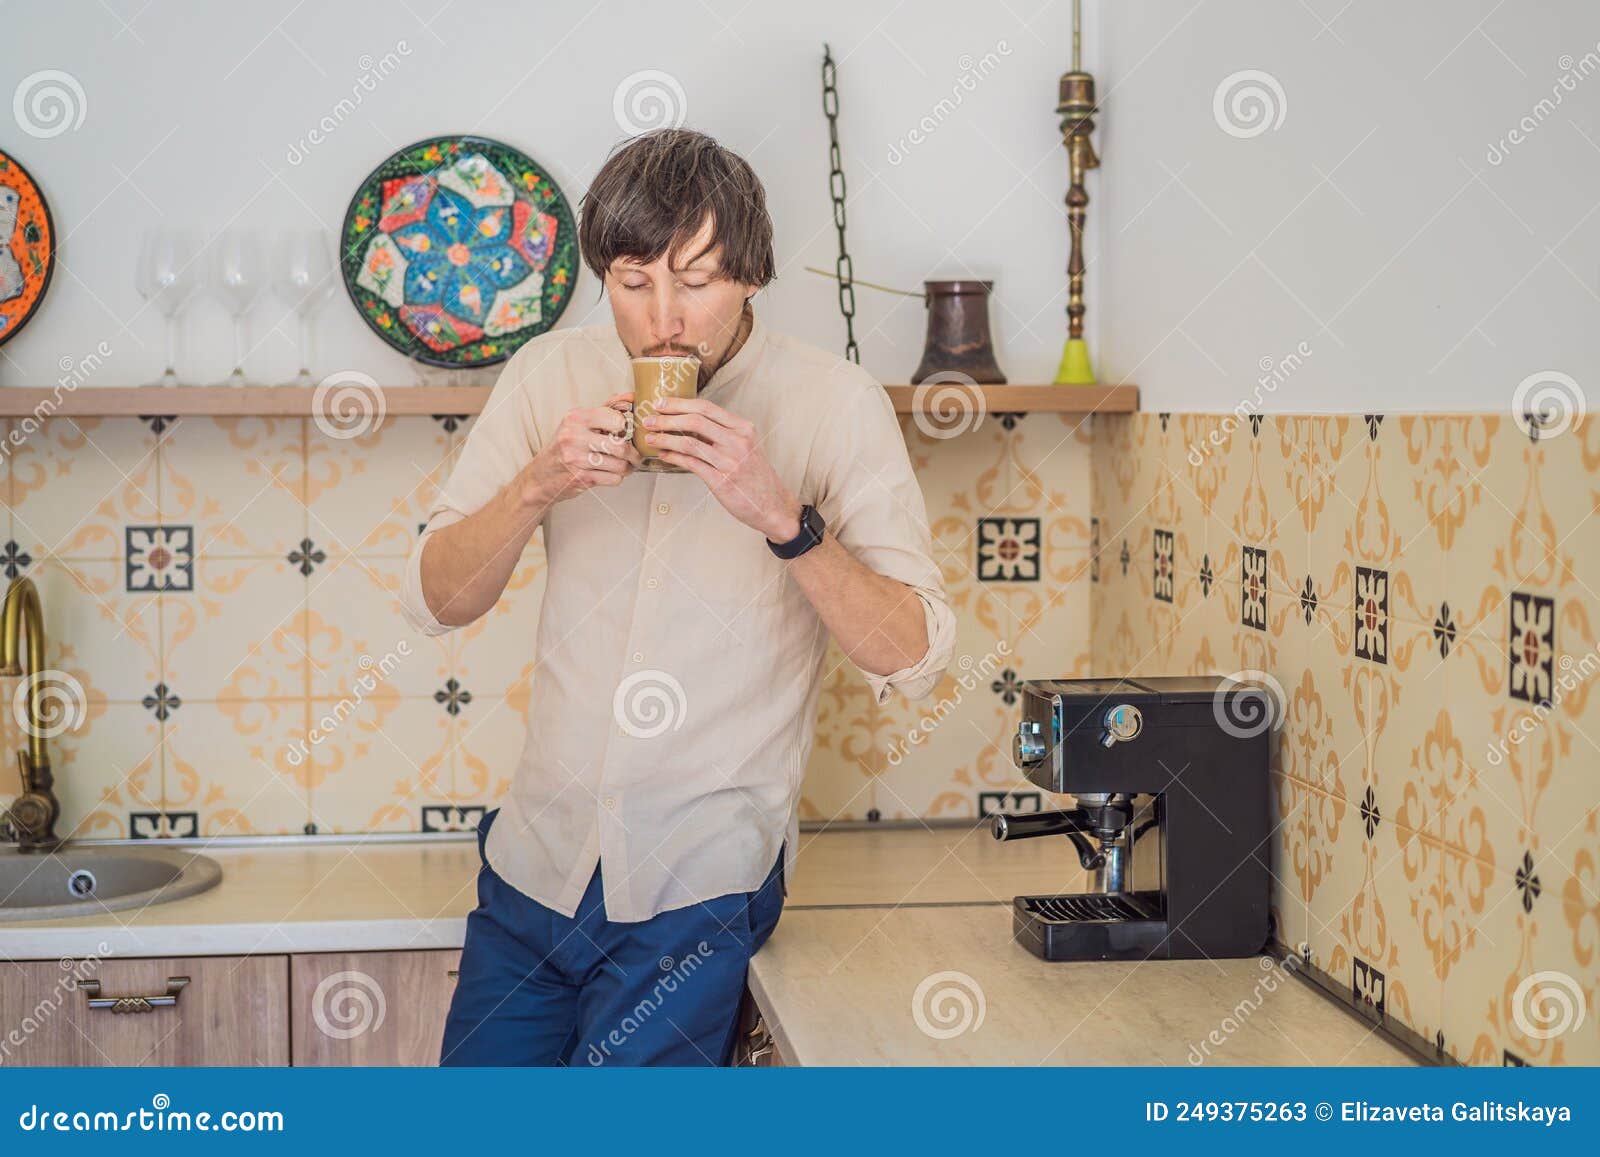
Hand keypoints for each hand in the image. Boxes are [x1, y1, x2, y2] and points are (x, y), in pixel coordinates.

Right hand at [518, 392, 639, 506]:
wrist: (541, 475)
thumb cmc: (564, 446)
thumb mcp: (579, 422)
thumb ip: (606, 409)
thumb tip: (631, 397)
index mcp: (575, 418)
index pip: (616, 419)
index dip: (625, 428)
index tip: (625, 433)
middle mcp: (574, 436)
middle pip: (620, 446)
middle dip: (633, 453)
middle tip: (633, 455)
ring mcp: (576, 459)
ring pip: (620, 465)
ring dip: (627, 467)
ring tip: (624, 465)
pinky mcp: (580, 478)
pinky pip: (613, 479)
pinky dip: (617, 477)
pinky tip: (611, 473)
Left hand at [644, 396, 802, 539]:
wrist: (773, 506)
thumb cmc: (756, 476)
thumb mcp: (746, 447)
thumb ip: (722, 434)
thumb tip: (688, 423)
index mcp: (743, 428)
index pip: (706, 407)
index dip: (679, 403)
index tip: (660, 403)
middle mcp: (738, 441)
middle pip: (695, 420)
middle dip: (666, 418)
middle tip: (648, 419)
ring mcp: (730, 461)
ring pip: (689, 442)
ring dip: (664, 438)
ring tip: (650, 438)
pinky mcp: (721, 481)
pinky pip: (691, 464)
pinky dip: (673, 458)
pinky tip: (663, 456)